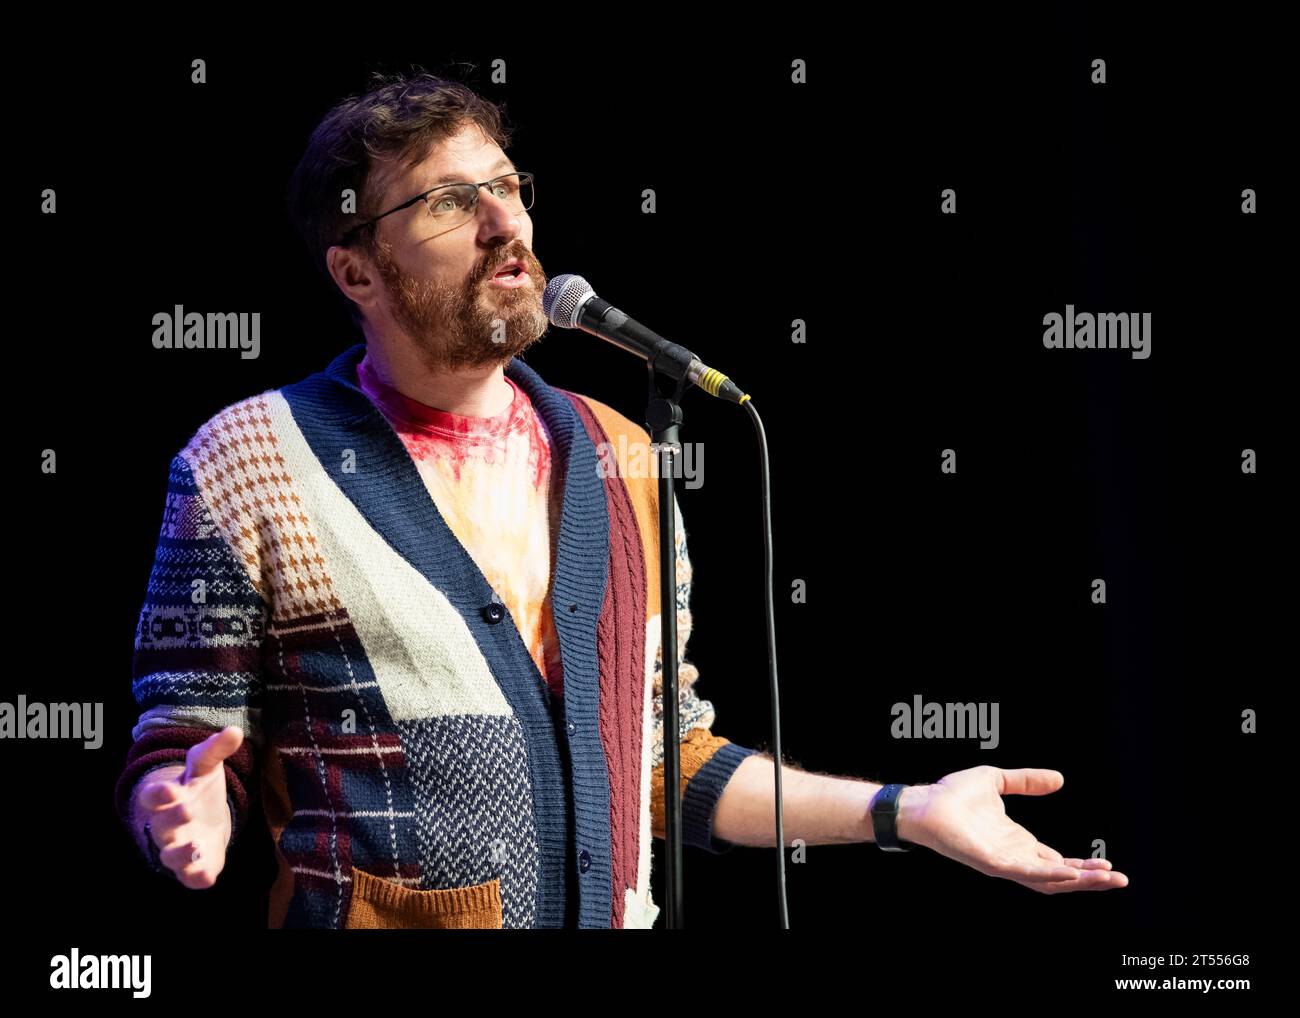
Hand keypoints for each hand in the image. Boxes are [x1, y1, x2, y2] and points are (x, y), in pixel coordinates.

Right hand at [133, 726, 243, 888]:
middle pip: (161, 826)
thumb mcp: (206, 766)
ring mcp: (179, 848)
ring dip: (181, 853)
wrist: (204, 818)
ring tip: (195, 846)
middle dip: (171, 819)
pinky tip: (208, 877)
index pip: (153, 796)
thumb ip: (216, 749)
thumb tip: (235, 731)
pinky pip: (191, 878)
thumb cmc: (200, 789)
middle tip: (185, 810)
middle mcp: (168, 826)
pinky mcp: (194, 868)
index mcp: (168, 798)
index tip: (168, 788)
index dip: (158, 793)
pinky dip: (197, 878)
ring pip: (171, 856)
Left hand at [895, 765, 1128, 893]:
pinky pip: (1023, 873)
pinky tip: (1068, 872)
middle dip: (1091, 880)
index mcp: (1018, 843)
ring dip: (1078, 882)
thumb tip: (1060, 779)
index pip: (1058, 862)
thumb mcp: (998, 780)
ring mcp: (1003, 863)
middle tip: (1120, 879)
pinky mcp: (990, 862)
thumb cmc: (953, 794)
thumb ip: (1027, 780)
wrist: (923, 801)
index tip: (1108, 863)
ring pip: (1048, 882)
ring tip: (1107, 879)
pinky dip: (1047, 875)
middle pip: (1060, 878)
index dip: (1083, 866)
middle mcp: (1014, 857)